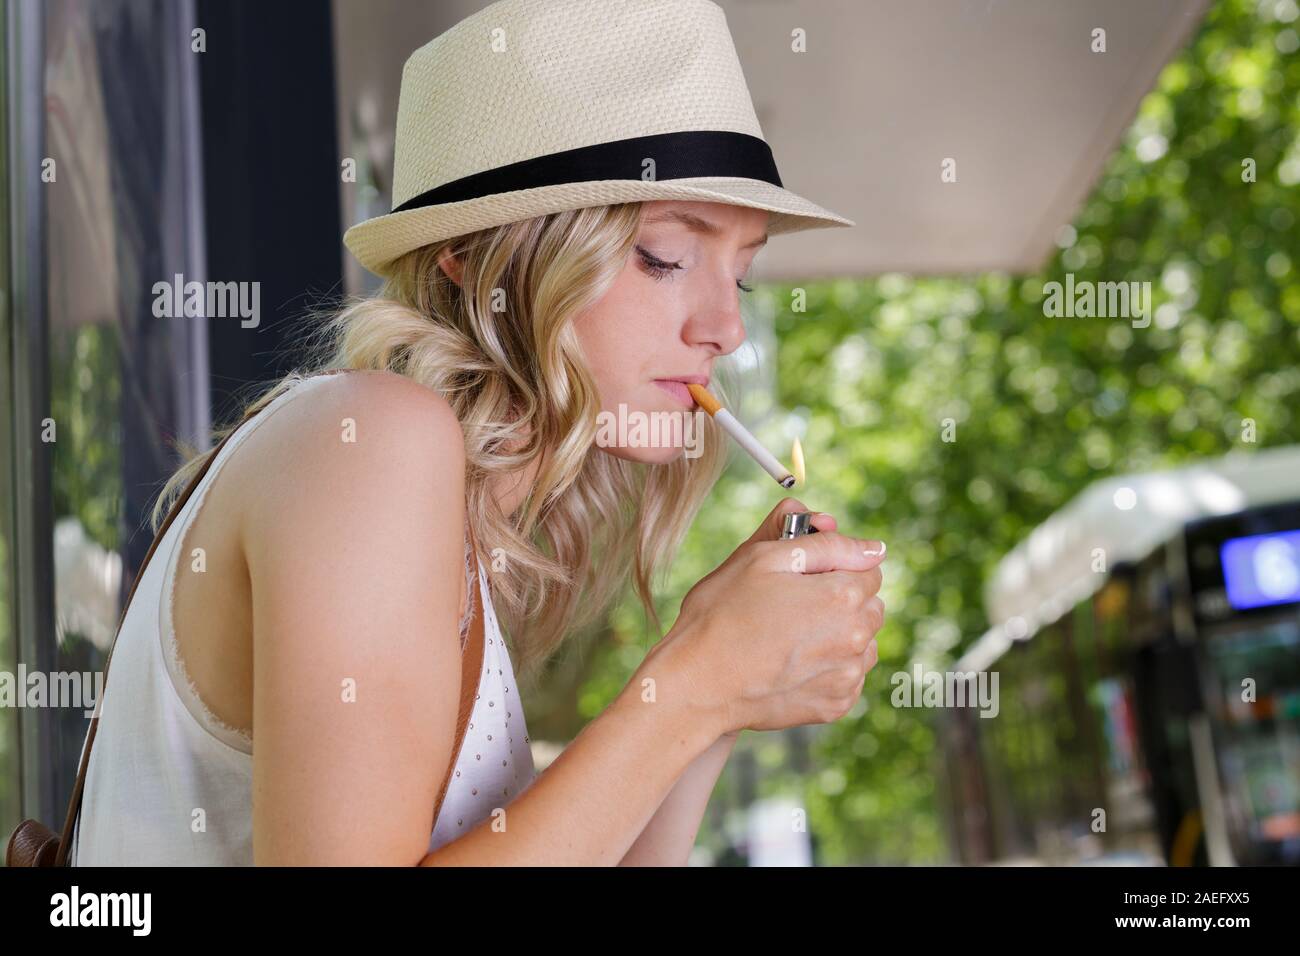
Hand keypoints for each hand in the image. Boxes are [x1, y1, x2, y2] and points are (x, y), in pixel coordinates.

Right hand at [666, 498, 885, 735]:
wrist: (698, 682)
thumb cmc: (722, 613)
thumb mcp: (764, 558)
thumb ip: (825, 545)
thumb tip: (875, 548)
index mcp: (843, 594)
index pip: (870, 567)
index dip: (836, 566)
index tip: (803, 577)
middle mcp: (856, 637)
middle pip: (870, 605)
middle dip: (842, 599)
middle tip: (793, 605)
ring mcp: (848, 675)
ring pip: (864, 642)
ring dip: (840, 634)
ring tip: (792, 636)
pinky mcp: (836, 705)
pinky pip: (849, 676)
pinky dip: (829, 668)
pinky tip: (793, 663)